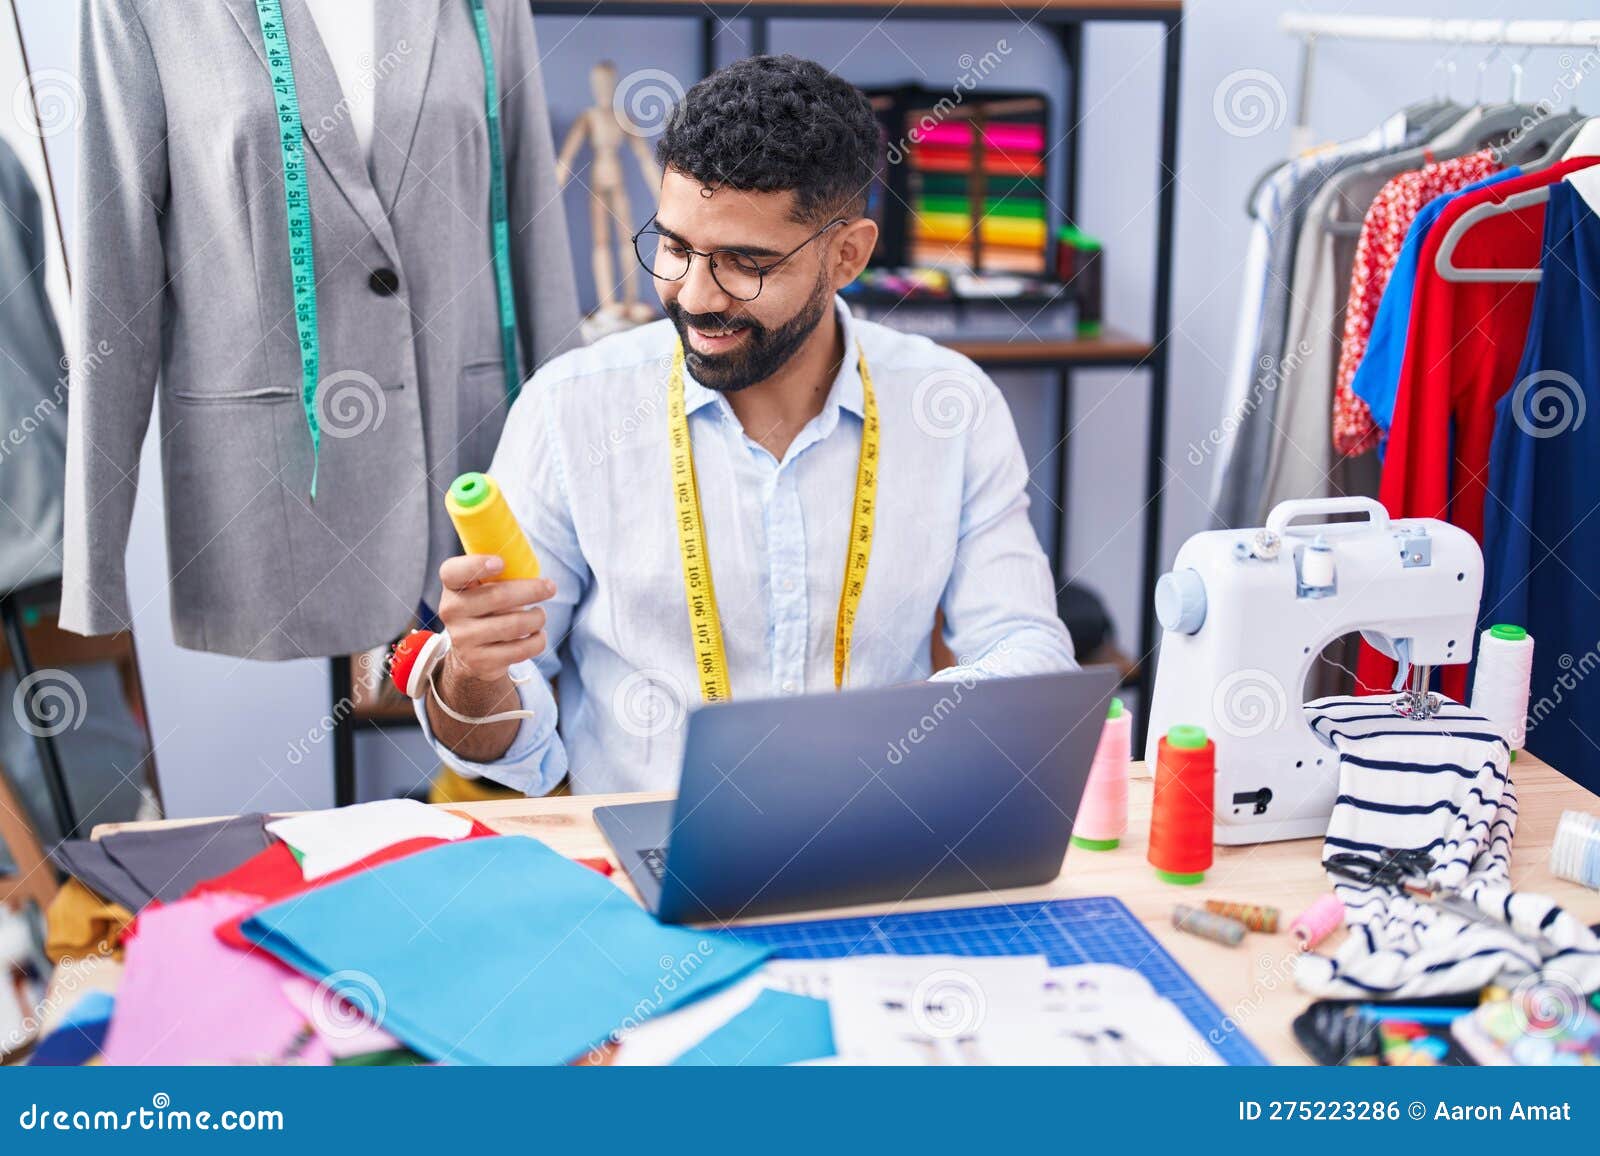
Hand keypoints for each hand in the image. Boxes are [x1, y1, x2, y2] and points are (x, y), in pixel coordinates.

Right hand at [436, 554, 554, 684]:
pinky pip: (520, 649)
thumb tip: (531, 567)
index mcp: (452, 586)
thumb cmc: (486, 608)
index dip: (476, 565)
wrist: (471, 653)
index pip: (453, 572)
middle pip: (498, 596)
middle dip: (532, 590)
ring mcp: (463, 638)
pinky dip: (537, 640)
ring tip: (540, 614)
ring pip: (514, 624)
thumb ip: (499, 574)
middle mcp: (451, 611)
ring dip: (537, 617)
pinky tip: (537, 634)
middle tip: (550, 587)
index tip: (501, 562)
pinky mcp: (480, 661)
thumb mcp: (484, 588)